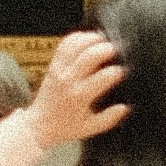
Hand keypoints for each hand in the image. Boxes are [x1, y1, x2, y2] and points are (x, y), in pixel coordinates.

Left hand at [33, 34, 125, 157]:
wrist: (40, 123)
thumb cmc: (66, 127)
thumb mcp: (91, 129)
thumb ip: (110, 118)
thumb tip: (125, 107)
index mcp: (80, 96)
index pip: (102, 78)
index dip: (116, 71)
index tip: (123, 70)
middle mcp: (69, 79)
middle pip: (89, 56)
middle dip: (106, 49)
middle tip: (116, 50)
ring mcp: (59, 69)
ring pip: (76, 45)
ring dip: (91, 39)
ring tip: (103, 40)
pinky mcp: (53, 64)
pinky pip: (64, 45)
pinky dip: (77, 37)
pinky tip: (87, 38)